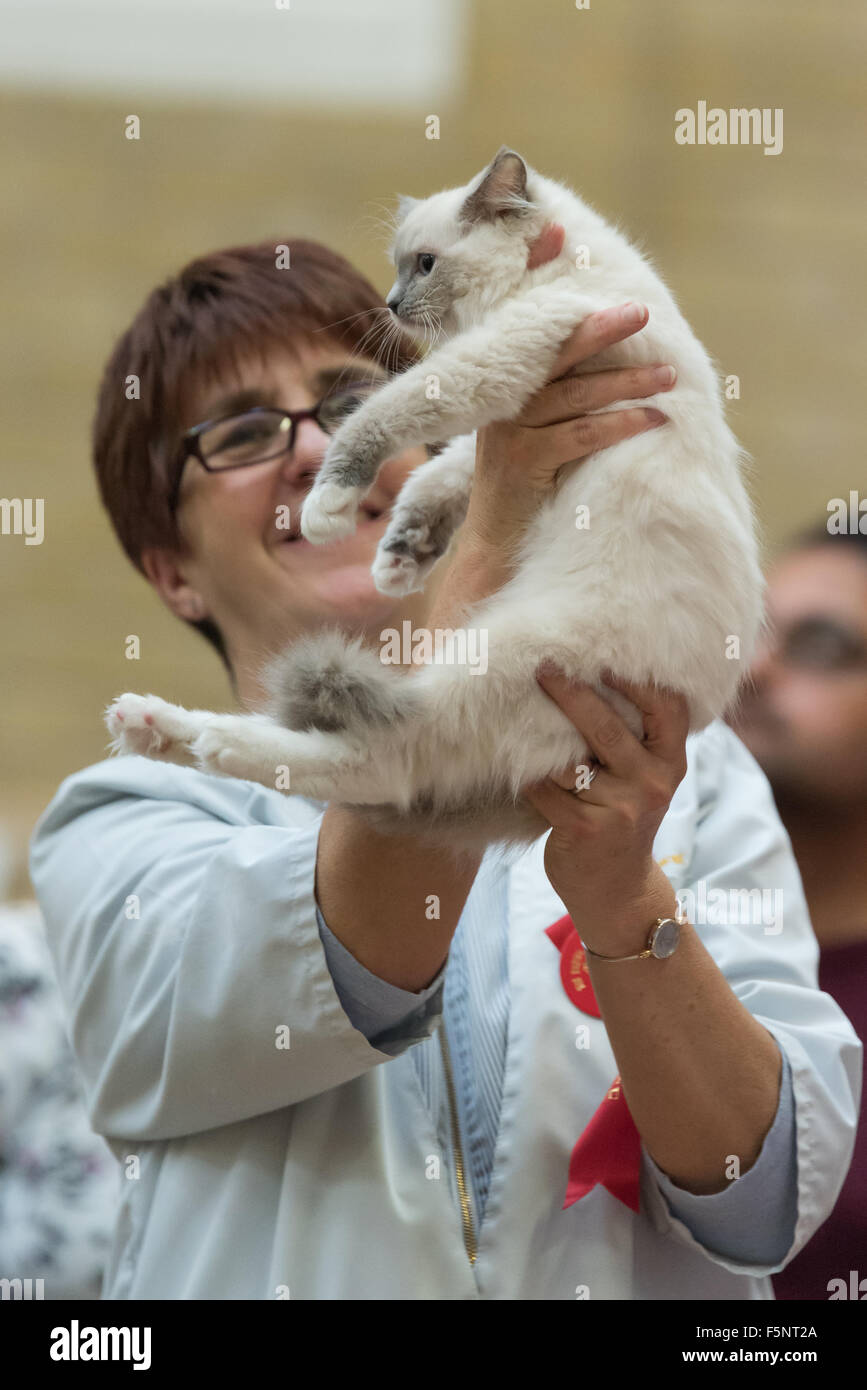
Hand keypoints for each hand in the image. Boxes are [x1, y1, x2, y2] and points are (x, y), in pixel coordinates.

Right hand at [461, 302, 674, 558]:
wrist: (494, 547)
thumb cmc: (527, 492)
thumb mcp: (537, 439)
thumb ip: (561, 405)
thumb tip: (622, 373)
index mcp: (506, 393)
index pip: (543, 345)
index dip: (579, 319)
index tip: (623, 304)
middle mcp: (503, 406)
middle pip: (557, 356)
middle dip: (602, 331)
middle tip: (644, 313)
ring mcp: (510, 433)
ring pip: (575, 394)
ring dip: (626, 381)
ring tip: (667, 375)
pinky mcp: (523, 462)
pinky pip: (580, 434)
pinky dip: (619, 424)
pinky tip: (652, 418)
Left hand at [522, 666, 688, 956]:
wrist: (616, 887)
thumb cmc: (622, 817)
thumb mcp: (645, 779)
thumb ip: (633, 739)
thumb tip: (588, 676)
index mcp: (670, 762)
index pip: (668, 709)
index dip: (638, 681)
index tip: (605, 659)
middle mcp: (652, 782)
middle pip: (606, 726)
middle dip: (571, 691)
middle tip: (544, 668)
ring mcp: (621, 807)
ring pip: (569, 758)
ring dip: (542, 741)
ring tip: (519, 722)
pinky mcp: (585, 827)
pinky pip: (546, 788)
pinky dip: (530, 779)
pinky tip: (520, 773)